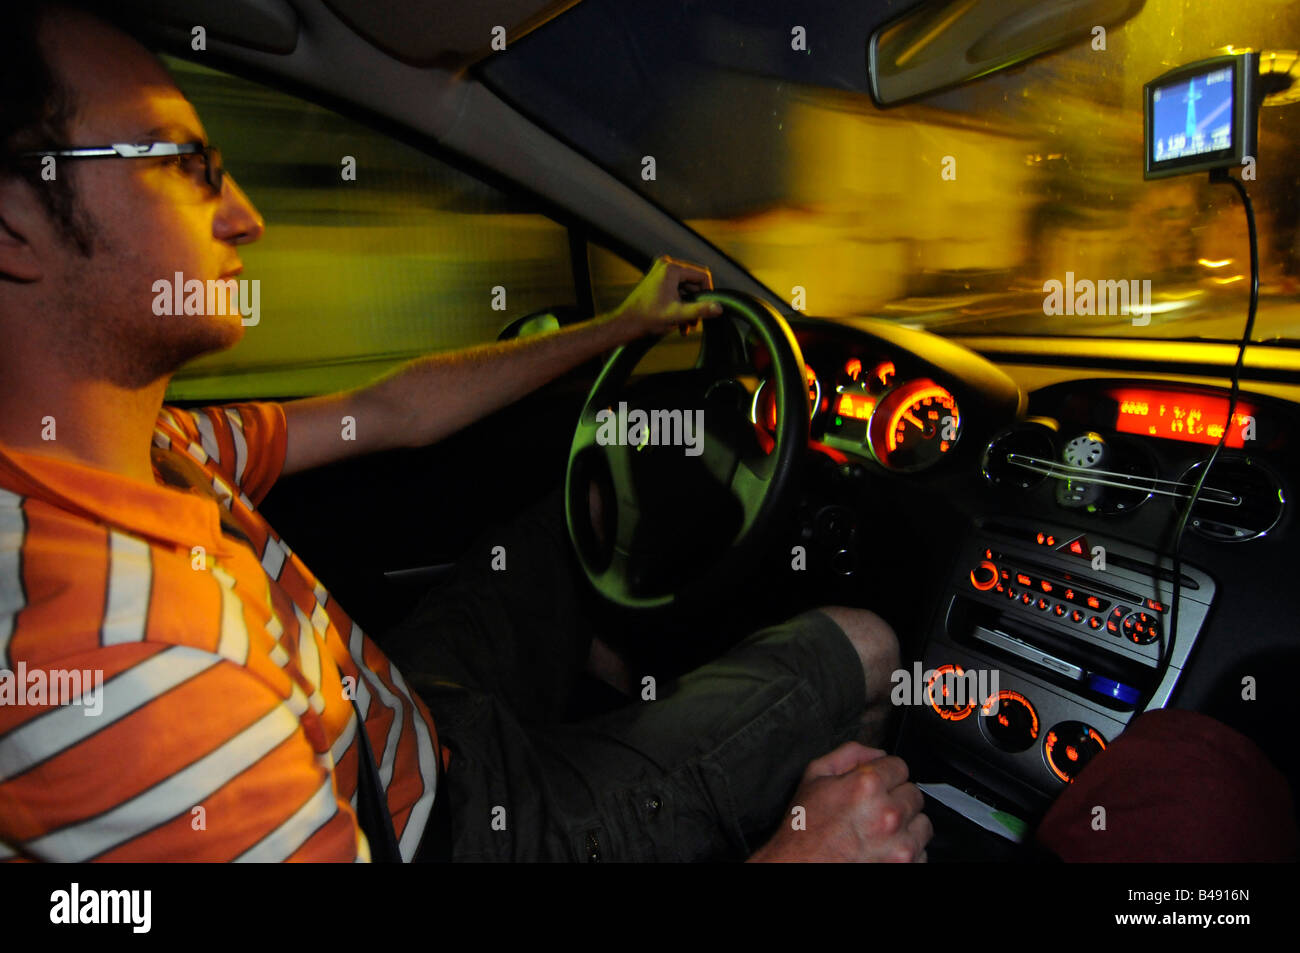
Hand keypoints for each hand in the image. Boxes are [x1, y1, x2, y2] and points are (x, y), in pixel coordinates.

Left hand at [608, 254, 722, 339]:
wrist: (626, 323)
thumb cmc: (647, 317)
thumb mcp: (677, 314)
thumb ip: (700, 310)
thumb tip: (719, 308)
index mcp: (671, 268)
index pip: (702, 275)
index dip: (708, 293)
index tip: (707, 309)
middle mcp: (666, 265)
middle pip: (694, 283)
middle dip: (697, 303)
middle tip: (695, 322)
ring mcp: (661, 271)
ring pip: (686, 289)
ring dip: (689, 307)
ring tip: (687, 326)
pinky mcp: (659, 279)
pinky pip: (677, 290)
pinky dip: (680, 305)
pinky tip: (680, 322)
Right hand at [748, 742, 932, 862]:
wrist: (799, 866)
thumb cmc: (804, 829)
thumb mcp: (815, 777)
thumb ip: (849, 754)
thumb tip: (877, 754)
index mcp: (867, 786)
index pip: (900, 766)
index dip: (885, 774)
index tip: (875, 786)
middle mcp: (889, 815)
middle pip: (914, 793)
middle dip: (895, 798)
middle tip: (872, 811)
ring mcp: (900, 845)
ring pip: (922, 823)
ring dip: (905, 826)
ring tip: (878, 832)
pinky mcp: (905, 867)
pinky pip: (921, 852)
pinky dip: (905, 850)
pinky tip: (881, 850)